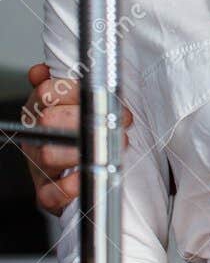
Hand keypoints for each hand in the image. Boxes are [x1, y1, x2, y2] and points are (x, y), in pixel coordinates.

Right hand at [20, 64, 131, 215]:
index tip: (109, 98)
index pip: (48, 91)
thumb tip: (42, 70)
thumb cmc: (78, 133)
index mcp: (39, 110)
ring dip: (84, 151)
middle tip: (118, 124)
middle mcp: (37, 136)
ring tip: (111, 148)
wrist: (74, 174)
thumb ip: (64, 83)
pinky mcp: (46, 192)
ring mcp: (39, 164)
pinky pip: (50, 192)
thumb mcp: (74, 103)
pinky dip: (68, 187)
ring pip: (49, 154)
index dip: (80, 92)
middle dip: (88, 120)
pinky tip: (84, 178)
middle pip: (49, 120)